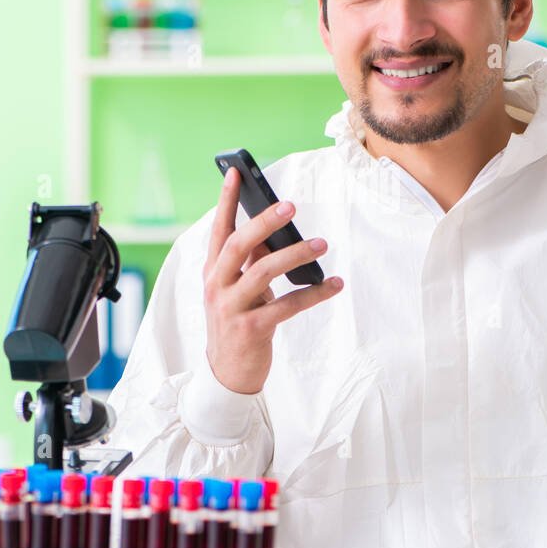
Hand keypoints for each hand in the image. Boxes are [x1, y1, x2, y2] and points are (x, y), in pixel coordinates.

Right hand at [202, 167, 343, 393]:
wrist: (227, 375)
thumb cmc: (236, 323)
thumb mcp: (237, 290)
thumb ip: (250, 263)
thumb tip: (276, 234)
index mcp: (213, 272)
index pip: (219, 229)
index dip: (226, 201)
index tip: (236, 173)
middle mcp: (218, 286)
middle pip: (239, 245)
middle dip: (264, 222)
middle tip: (290, 206)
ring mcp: (232, 308)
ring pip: (263, 271)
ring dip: (295, 255)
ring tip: (322, 244)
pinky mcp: (251, 329)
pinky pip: (286, 305)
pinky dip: (313, 293)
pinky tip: (334, 284)